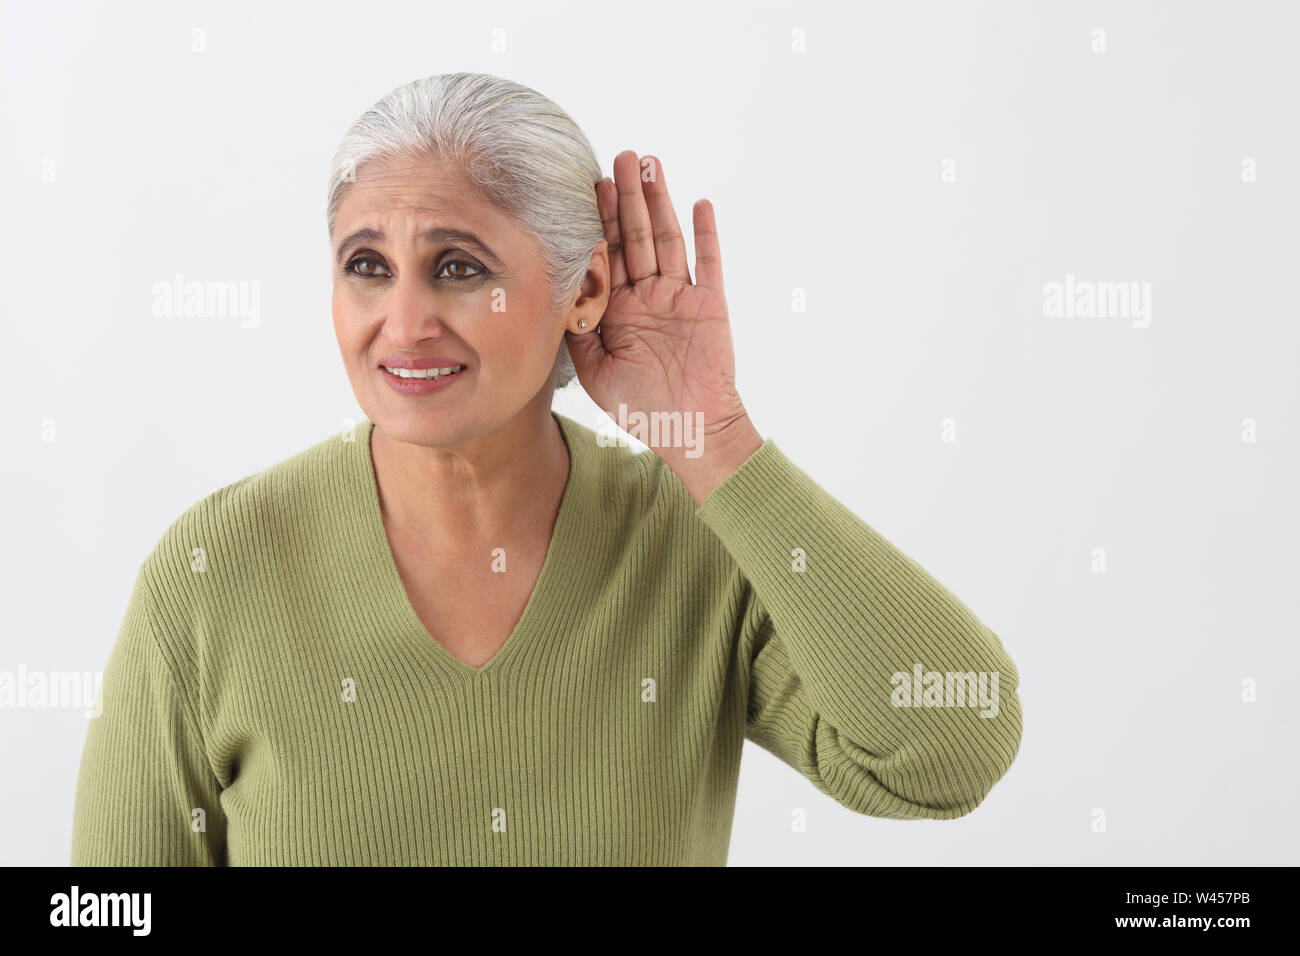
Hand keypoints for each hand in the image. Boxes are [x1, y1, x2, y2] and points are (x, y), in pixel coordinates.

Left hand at [565, 150, 759, 473]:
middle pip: (635, 236)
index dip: (598, 220)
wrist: (689, 430)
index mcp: (617, 308)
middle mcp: (647, 295)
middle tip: (619, 157)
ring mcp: (679, 297)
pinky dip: (705, 234)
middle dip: (627, 197)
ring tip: (651, 165)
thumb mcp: (593, 370)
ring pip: (667, 239)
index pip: (606, 254)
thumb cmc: (640, 407)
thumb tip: (556, 292)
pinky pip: (708, 263)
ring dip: (660, 202)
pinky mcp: (710, 305)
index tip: (587, 184)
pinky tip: (699, 203)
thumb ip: (576, 331)